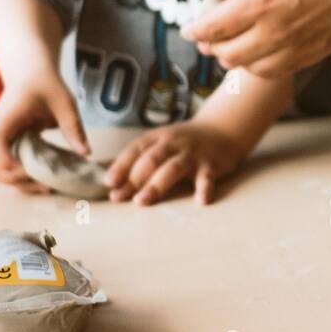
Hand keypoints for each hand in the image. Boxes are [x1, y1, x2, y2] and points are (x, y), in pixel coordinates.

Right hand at [0, 70, 87, 192]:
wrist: (32, 72)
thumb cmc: (46, 84)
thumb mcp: (64, 102)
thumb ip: (73, 127)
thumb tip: (85, 152)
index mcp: (5, 119)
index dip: (9, 165)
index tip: (32, 173)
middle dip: (13, 180)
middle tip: (43, 186)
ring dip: (13, 181)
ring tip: (42, 187)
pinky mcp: (4, 142)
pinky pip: (1, 165)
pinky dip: (15, 176)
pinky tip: (38, 178)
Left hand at [103, 121, 243, 205]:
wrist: (222, 130)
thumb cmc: (184, 144)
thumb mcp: (161, 145)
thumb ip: (141, 162)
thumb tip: (114, 187)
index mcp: (157, 138)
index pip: (135, 151)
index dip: (120, 166)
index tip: (108, 183)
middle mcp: (173, 144)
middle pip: (151, 160)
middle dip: (134, 179)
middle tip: (119, 197)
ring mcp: (192, 154)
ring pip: (172, 169)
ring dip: (156, 185)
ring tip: (142, 201)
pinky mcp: (211, 165)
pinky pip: (206, 178)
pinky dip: (204, 189)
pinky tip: (201, 201)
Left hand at [181, 0, 330, 77]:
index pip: (213, 27)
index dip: (195, 28)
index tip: (189, 25)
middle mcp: (277, 30)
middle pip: (229, 55)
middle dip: (212, 46)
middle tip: (207, 35)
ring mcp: (302, 45)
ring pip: (255, 68)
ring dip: (237, 60)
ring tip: (232, 47)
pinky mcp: (323, 49)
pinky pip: (283, 68)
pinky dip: (265, 66)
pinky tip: (264, 53)